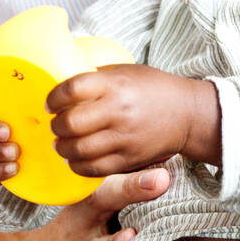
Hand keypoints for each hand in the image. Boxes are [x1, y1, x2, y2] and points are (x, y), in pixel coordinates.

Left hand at [47, 63, 220, 175]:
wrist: (188, 114)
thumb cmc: (155, 89)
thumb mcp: (127, 71)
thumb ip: (97, 77)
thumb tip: (64, 82)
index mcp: (116, 85)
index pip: (72, 89)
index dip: (54, 97)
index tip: (51, 103)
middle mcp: (119, 111)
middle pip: (71, 123)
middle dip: (56, 125)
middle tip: (56, 124)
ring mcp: (124, 138)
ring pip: (78, 150)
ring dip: (63, 148)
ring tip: (63, 142)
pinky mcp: (129, 159)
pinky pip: (94, 169)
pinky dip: (78, 165)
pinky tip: (77, 158)